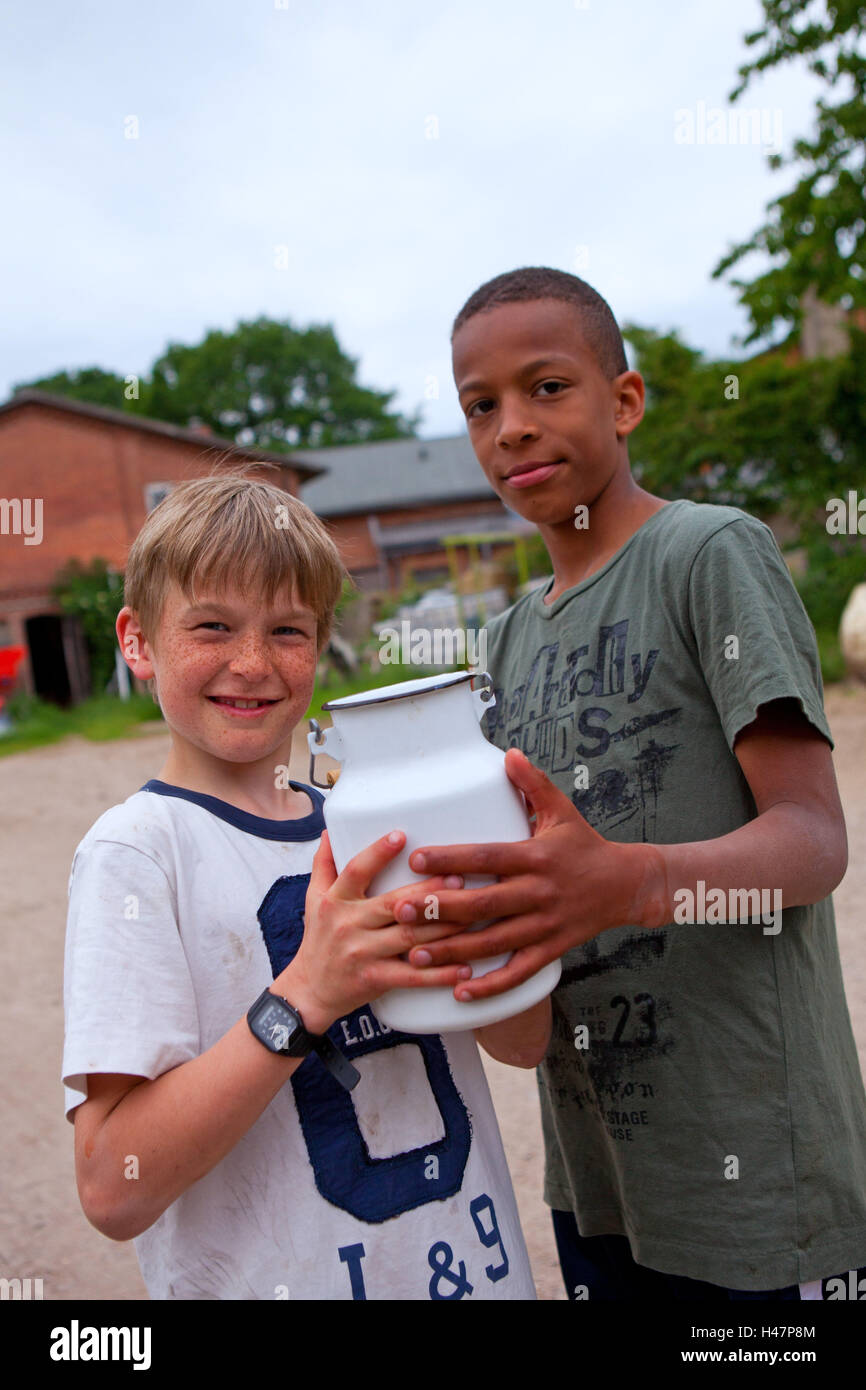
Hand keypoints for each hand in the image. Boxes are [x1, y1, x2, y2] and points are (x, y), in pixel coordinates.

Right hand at [281, 829, 472, 1031]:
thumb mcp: (313, 900)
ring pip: (409, 937)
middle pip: (394, 904)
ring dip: (443, 928)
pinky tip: (465, 968)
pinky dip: (439, 974)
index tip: (401, 836)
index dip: (378, 853)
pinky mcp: (375, 980)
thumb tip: (329, 831)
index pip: (356, 871)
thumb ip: (324, 865)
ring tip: (473, 916)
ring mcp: (363, 953)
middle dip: (429, 893)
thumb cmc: (317, 940)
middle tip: (460, 879)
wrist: (309, 991)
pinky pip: (412, 977)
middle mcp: (349, 925)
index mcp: (336, 901)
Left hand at [391, 749, 664, 1000]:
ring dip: (453, 950)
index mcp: (536, 856)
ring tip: (414, 952)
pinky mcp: (550, 950)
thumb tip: (509, 753)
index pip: (487, 857)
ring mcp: (544, 925)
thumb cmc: (585, 845)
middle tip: (399, 910)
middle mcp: (538, 892)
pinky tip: (459, 990)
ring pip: (493, 942)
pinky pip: (517, 972)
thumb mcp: (562, 810)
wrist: (626, 886)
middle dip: (440, 909)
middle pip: (483, 904)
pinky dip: (489, 985)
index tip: (416, 858)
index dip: (451, 859)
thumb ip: (533, 783)